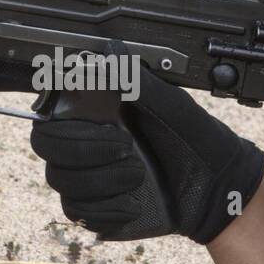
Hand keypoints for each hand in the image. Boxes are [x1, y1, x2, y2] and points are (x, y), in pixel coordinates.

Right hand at [30, 67, 263, 242]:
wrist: (217, 187)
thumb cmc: (196, 140)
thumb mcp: (171, 104)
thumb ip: (137, 80)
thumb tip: (109, 51)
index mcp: (94, 114)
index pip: (50, 114)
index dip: (60, 119)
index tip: (98, 122)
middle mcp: (84, 144)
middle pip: (46, 147)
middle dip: (84, 148)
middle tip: (125, 146)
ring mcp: (87, 178)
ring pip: (60, 180)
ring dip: (100, 179)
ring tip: (138, 174)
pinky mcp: (96, 209)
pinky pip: (78, 212)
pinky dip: (106, 208)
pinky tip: (133, 203)